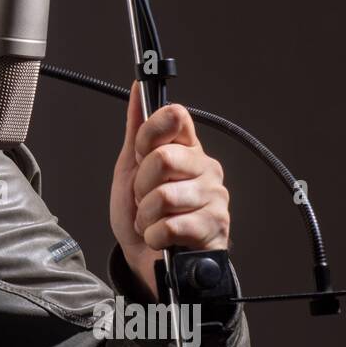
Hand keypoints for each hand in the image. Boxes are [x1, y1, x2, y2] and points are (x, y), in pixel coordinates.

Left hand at [109, 82, 230, 298]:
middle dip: (140, 185)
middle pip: (163, 157)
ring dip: (146, 215)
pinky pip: (171, 225)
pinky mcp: (216, 226)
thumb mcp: (130, 168)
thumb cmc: (141, 212)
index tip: (140, 154)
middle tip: (143, 198)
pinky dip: (155, 236)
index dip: (148, 134)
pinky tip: (162, 238)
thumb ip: (136, 129)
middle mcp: (205, 168)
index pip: (175, 116)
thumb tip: (138, 89)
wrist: (146, 257)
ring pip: (164, 195)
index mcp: (187, 148)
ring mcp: (214, 197)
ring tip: (152, 221)